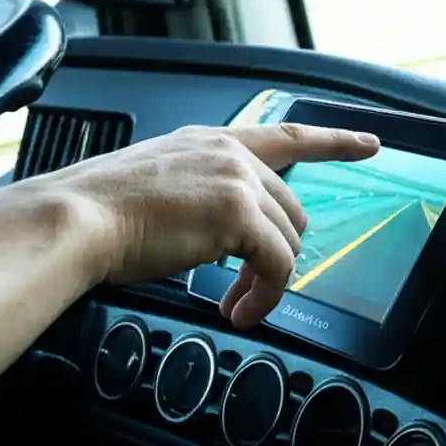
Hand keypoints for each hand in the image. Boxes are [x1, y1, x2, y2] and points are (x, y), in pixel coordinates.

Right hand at [46, 123, 378, 328]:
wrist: (76, 218)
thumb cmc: (99, 211)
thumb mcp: (158, 186)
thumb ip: (198, 196)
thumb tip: (217, 235)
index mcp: (211, 141)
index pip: (287, 135)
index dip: (334, 139)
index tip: (368, 142)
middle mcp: (229, 152)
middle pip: (290, 208)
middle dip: (274, 253)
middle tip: (245, 289)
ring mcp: (237, 179)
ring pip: (287, 240)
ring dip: (266, 280)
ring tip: (235, 305)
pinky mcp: (238, 213)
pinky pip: (277, 264)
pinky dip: (264, 296)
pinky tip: (239, 311)